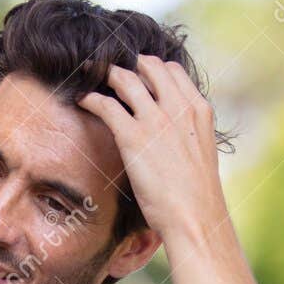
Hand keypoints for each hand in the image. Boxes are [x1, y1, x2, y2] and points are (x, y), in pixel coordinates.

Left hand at [77, 56, 227, 244]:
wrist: (196, 218)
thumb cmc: (197, 199)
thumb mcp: (201, 155)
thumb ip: (188, 136)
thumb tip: (174, 141)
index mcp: (198, 110)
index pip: (173, 71)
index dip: (152, 69)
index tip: (137, 77)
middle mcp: (178, 107)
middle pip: (149, 66)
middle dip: (128, 64)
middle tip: (109, 70)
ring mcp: (156, 119)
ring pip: (126, 79)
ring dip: (106, 75)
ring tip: (91, 78)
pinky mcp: (133, 136)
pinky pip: (106, 105)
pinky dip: (91, 98)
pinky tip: (82, 100)